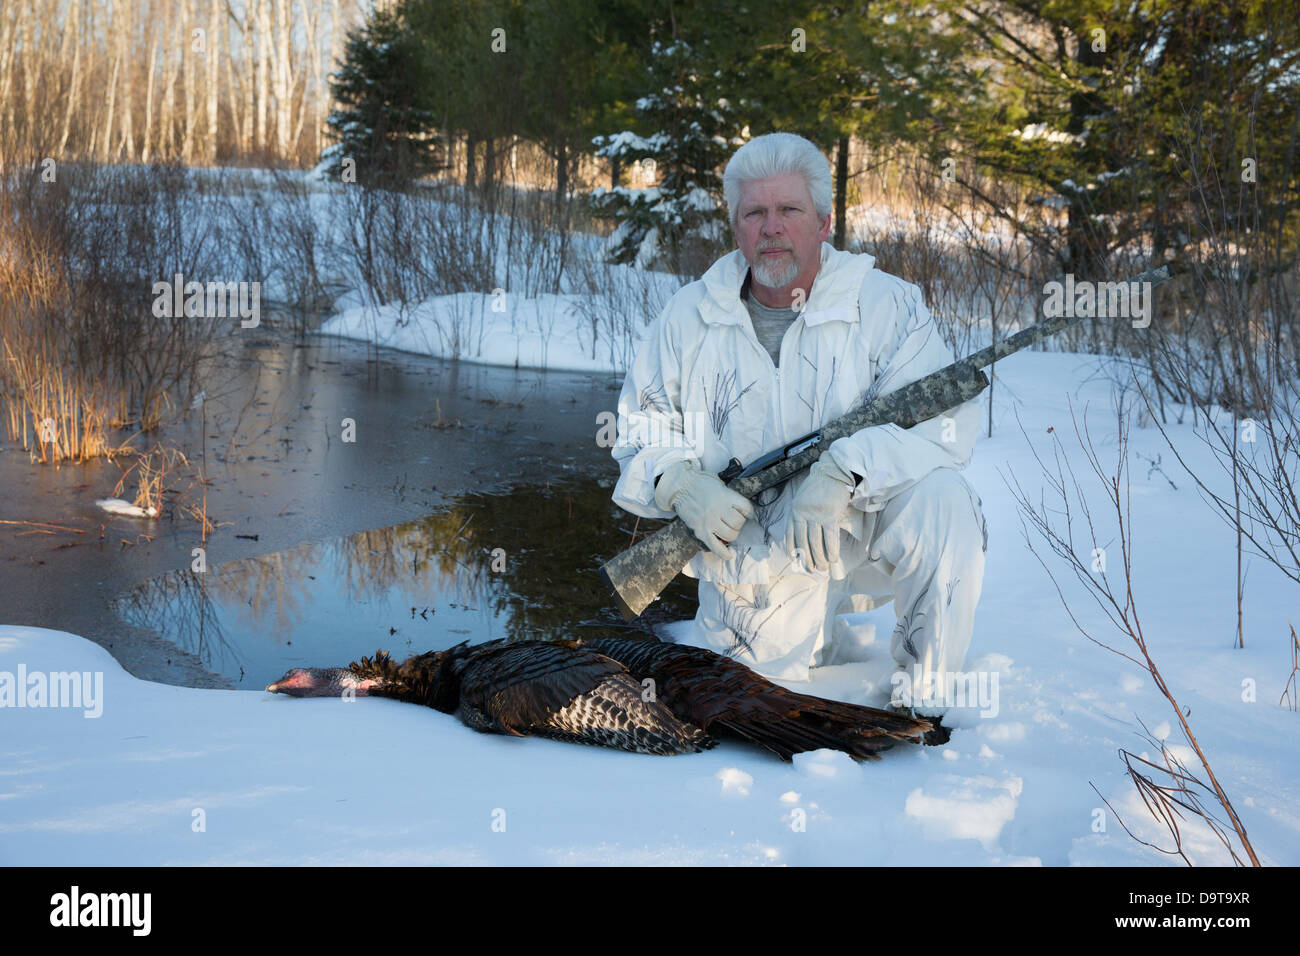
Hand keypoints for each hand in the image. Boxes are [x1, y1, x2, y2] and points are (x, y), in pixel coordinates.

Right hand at [655, 460, 753, 559]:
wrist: (681, 487)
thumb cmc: (701, 484)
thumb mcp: (719, 484)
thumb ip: (731, 497)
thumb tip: (743, 511)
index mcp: (725, 496)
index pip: (746, 508)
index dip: (749, 513)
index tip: (747, 514)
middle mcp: (719, 509)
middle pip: (738, 523)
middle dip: (738, 523)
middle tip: (733, 520)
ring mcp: (709, 522)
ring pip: (730, 535)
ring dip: (732, 534)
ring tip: (727, 530)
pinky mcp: (701, 531)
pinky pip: (716, 546)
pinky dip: (724, 553)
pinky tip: (729, 554)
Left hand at [785, 457, 855, 571]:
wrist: (833, 473)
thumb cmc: (818, 486)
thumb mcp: (802, 498)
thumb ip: (800, 514)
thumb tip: (802, 534)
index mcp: (794, 510)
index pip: (790, 535)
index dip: (793, 550)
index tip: (796, 561)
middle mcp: (802, 514)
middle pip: (803, 541)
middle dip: (807, 558)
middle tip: (812, 570)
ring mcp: (816, 515)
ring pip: (816, 542)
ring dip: (820, 558)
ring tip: (823, 568)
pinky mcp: (830, 515)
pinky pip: (830, 537)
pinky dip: (832, 550)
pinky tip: (833, 559)